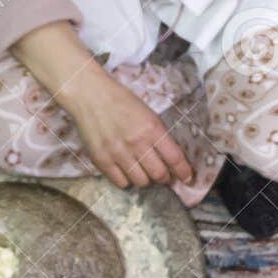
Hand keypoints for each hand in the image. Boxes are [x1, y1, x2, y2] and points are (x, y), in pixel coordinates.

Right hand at [64, 69, 192, 188]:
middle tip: (162, 174)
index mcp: (152, 129)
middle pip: (159, 174)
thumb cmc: (122, 101)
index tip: (187, 179)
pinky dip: (127, 180)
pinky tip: (126, 171)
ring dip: (145, 179)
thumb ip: (159, 135)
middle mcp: (137, 143)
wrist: (90, 95)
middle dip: (164, 177)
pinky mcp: (102, 160)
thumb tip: (170, 158)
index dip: (183, 172)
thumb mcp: (148, 114)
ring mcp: (118, 153)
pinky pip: (121, 182)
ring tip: (142, 171)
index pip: (174, 158)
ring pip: (141, 181)